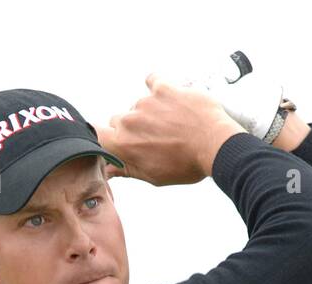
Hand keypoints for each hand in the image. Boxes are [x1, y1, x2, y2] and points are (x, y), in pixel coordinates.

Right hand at [96, 72, 245, 186]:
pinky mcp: (165, 88)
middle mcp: (130, 120)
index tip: (109, 137)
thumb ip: (126, 169)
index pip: (96, 134)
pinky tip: (167, 95)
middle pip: (118, 119)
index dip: (103, 135)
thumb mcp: (153, 175)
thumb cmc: (186, 164)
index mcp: (124, 144)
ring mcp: (147, 102)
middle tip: (153, 137)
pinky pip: (153, 80)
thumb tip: (108, 170)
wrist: (215, 145)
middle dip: (132, 127)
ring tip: (172, 123)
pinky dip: (157, 86)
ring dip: (150, 112)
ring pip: (139, 104)